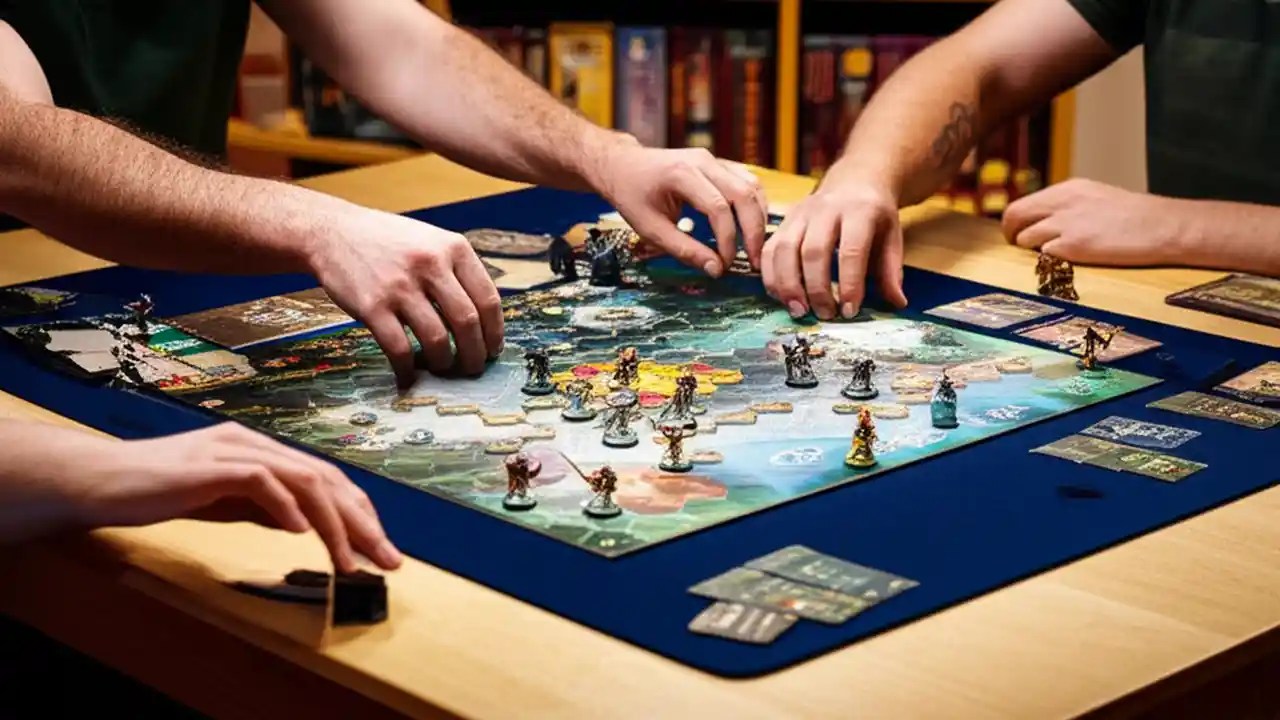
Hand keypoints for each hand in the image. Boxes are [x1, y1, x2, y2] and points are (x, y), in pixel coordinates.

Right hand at [71, 423, 400, 573]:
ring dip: (333, 523)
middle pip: (327, 479)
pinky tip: (298, 533)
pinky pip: (260, 480)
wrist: (102, 481)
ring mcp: (234, 450)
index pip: (326, 480)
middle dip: (363, 522)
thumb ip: (262, 508)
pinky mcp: (210, 465)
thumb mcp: (224, 503)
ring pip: (304, 480)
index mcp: (263, 452)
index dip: (358, 513)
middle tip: (387, 558)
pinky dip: (284, 506)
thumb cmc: (159, 492)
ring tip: (349, 559)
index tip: (378, 548)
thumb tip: (301, 524)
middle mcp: (256, 444)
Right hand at [307, 207, 503, 386]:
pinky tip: (409, 373)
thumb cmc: (386, 241)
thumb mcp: (431, 241)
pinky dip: (408, 369)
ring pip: (438, 339)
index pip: (488, 299)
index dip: (495, 332)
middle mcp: (430, 264)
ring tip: (442, 367)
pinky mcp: (372, 306)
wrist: (332, 231)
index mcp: (453, 248)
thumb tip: (482, 319)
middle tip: (473, 367)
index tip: (493, 348)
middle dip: (475, 354)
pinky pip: (399, 349)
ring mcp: (400, 286)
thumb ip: (457, 272)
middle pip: (468, 322)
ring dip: (445, 363)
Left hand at [592, 141, 768, 274]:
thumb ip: (684, 249)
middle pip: (743, 194)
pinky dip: (755, 206)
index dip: (727, 240)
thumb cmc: (632, 197)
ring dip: (759, 218)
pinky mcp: (720, 163)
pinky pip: (747, 182)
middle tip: (754, 261)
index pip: (718, 208)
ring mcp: (714, 159)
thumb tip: (715, 269)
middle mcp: (703, 161)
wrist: (622, 165)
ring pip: (752, 186)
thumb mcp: (650, 229)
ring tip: (755, 248)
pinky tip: (752, 228)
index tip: (724, 264)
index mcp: (681, 174)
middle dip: (753, 231)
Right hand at [762, 181, 907, 320]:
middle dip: (816, 288)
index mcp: (859, 211)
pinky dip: (771, 276)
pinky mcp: (783, 221)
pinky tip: (780, 297)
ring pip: (784, 250)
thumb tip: (897, 302)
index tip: (850, 311)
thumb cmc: (873, 214)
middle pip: (813, 251)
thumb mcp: (891, 237)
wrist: (854, 180)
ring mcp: (800, 214)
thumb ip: (891, 271)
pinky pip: (769, 250)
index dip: (850, 284)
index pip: (851, 250)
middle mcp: (826, 209)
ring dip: (788, 285)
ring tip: (799, 310)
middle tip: (824, 315)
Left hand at [1003, 179, 1184, 265]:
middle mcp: (1062, 202)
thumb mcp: (1096, 197)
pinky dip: (1047, 261)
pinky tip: (1065, 262)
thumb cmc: (1135, 216)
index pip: (1024, 202)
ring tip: (1048, 255)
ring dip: (1030, 250)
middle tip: (1017, 247)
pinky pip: (1043, 255)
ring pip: (1024, 238)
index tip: (1021, 232)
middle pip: (1013, 216)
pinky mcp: (1074, 246)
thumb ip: (1068, 205)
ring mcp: (1066, 224)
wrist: (1164, 226)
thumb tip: (1044, 220)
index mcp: (1068, 189)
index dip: (1019, 221)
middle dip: (1010, 234)